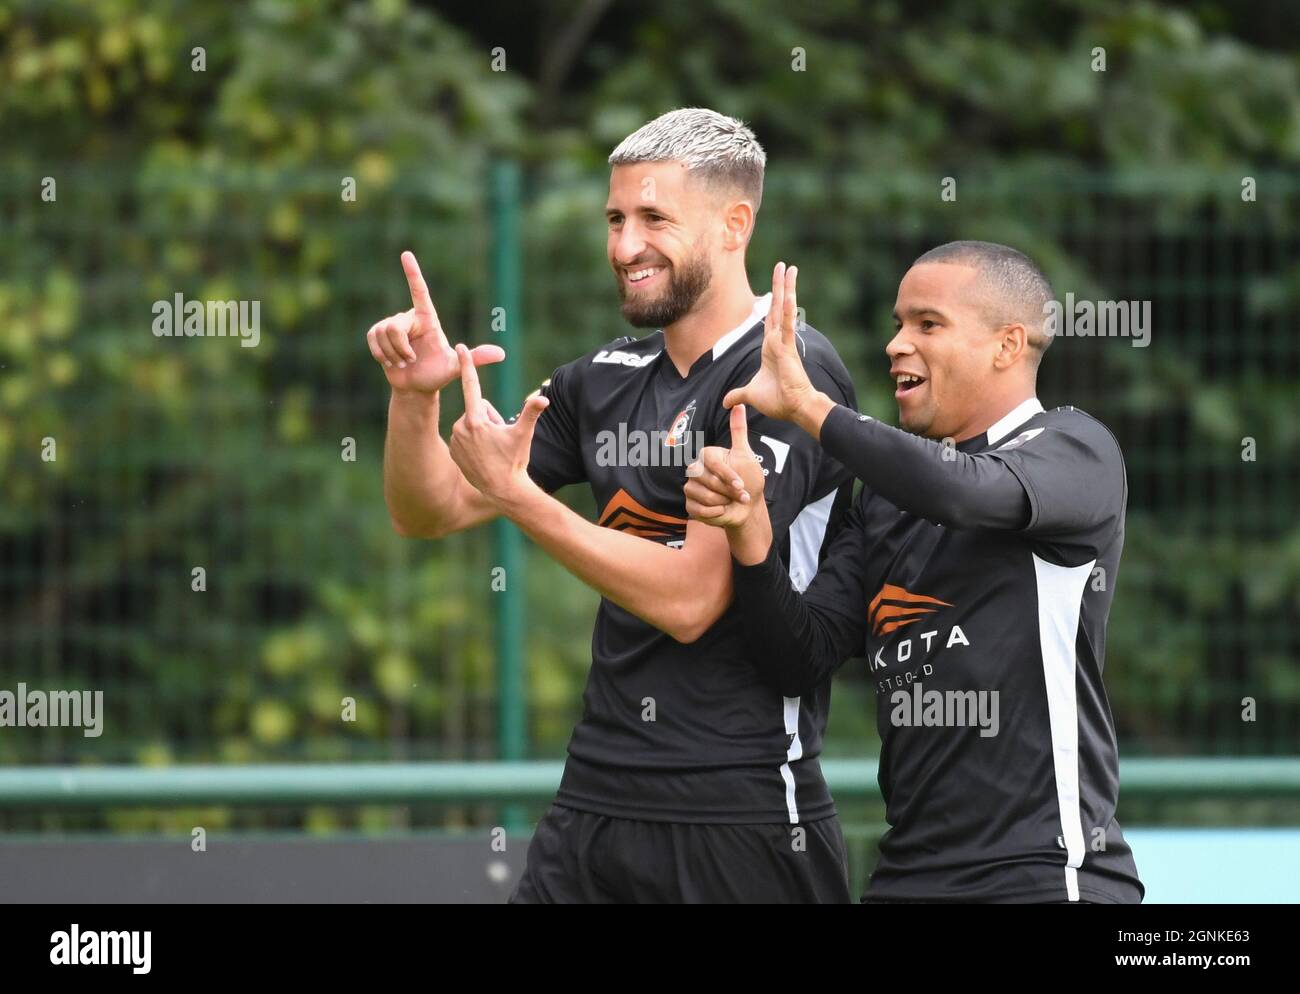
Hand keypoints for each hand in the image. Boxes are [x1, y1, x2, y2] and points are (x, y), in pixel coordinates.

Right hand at [366, 251, 504, 394]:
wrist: (416, 387)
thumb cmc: (437, 375)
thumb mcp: (456, 367)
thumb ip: (475, 358)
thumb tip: (501, 354)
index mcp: (427, 319)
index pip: (419, 292)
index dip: (413, 273)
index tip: (406, 255)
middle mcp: (409, 318)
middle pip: (395, 325)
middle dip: (402, 348)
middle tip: (411, 360)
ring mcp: (391, 325)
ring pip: (383, 333)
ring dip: (393, 353)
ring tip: (403, 362)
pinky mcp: (377, 334)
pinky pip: (373, 338)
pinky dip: (380, 354)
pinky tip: (390, 362)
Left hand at [447, 343, 548, 506]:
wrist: (503, 489)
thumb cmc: (515, 461)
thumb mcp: (523, 434)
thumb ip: (531, 412)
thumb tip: (543, 397)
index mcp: (476, 419)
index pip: (471, 385)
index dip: (467, 365)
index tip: (460, 347)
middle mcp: (461, 427)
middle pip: (478, 409)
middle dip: (489, 419)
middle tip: (501, 437)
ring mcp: (455, 440)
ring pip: (471, 424)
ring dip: (482, 431)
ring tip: (492, 449)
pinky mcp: (453, 451)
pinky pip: (463, 437)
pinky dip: (473, 443)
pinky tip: (482, 456)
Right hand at [684, 405, 765, 528]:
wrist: (748, 507)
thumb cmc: (749, 480)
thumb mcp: (746, 455)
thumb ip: (739, 430)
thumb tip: (739, 404)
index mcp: (707, 456)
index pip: (712, 463)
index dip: (727, 476)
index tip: (741, 485)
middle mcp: (695, 470)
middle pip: (708, 481)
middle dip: (728, 492)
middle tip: (741, 496)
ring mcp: (690, 488)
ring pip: (704, 496)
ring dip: (723, 502)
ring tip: (730, 502)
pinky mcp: (690, 505)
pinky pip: (699, 510)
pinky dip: (715, 514)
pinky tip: (722, 510)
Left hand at [723, 262, 822, 425]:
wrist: (793, 408)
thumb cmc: (778, 400)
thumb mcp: (751, 394)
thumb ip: (738, 394)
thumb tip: (726, 401)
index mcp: (771, 346)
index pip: (769, 318)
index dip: (770, 301)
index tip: (773, 287)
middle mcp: (778, 340)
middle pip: (777, 306)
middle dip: (780, 285)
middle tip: (784, 265)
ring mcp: (783, 341)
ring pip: (784, 309)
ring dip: (786, 288)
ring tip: (790, 268)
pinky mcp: (787, 347)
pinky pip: (786, 324)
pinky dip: (786, 310)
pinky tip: (788, 293)